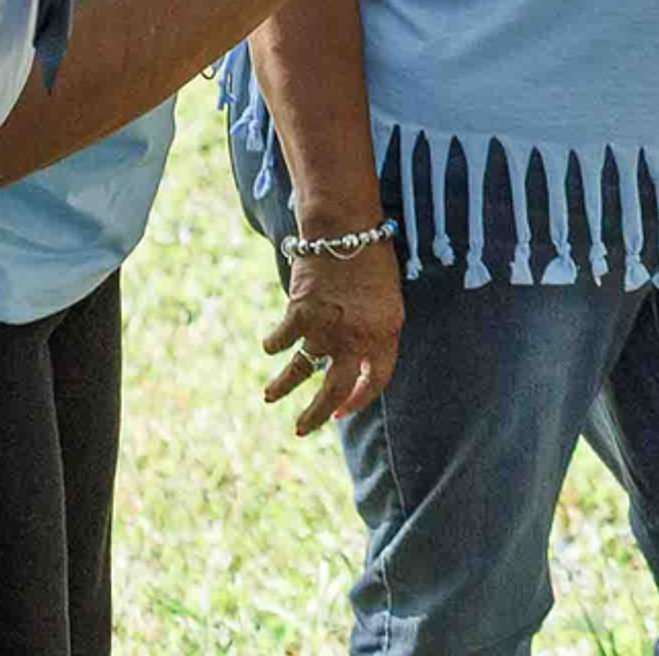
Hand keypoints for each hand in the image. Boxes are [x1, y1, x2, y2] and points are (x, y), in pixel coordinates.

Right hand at [262, 236, 401, 434]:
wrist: (347, 228)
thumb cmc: (372, 260)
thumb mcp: (387, 299)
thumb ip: (374, 332)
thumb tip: (355, 362)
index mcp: (387, 334)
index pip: (376, 381)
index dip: (359, 400)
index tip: (342, 411)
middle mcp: (357, 338)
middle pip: (336, 390)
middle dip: (316, 415)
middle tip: (302, 429)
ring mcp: (327, 329)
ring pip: (300, 372)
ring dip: (282, 387)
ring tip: (270, 396)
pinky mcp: (300, 315)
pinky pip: (280, 342)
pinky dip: (273, 345)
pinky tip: (271, 346)